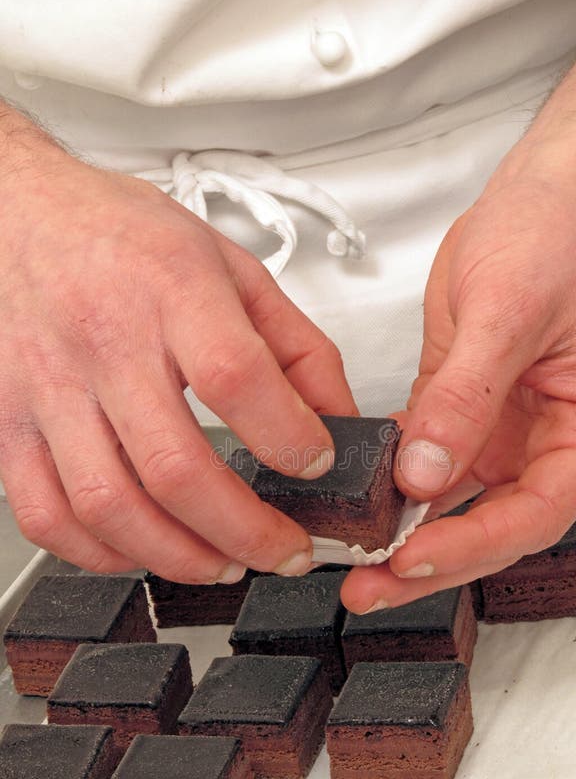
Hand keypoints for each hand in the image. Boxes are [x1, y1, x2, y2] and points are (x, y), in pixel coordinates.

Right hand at [0, 136, 356, 581]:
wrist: (17, 215)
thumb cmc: (122, 236)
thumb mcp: (230, 266)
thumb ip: (296, 345)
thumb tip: (340, 420)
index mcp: (172, 290)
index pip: (236, 376)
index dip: (288, 436)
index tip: (318, 465)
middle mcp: (105, 341)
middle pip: (176, 466)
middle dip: (246, 531)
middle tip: (286, 550)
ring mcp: (48, 388)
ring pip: (109, 505)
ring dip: (180, 556)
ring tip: (225, 563)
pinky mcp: (9, 422)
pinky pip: (46, 513)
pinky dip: (100, 553)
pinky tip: (144, 551)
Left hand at [342, 145, 575, 611]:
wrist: (543, 199)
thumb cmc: (555, 237)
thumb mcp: (508, 309)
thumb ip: (466, 396)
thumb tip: (425, 473)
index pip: (534, 513)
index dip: (472, 545)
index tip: (412, 559)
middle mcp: (554, 443)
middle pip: (493, 527)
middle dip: (430, 562)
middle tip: (367, 588)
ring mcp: (508, 436)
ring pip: (456, 507)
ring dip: (405, 536)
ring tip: (352, 563)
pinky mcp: (467, 417)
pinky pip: (430, 466)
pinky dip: (396, 489)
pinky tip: (360, 505)